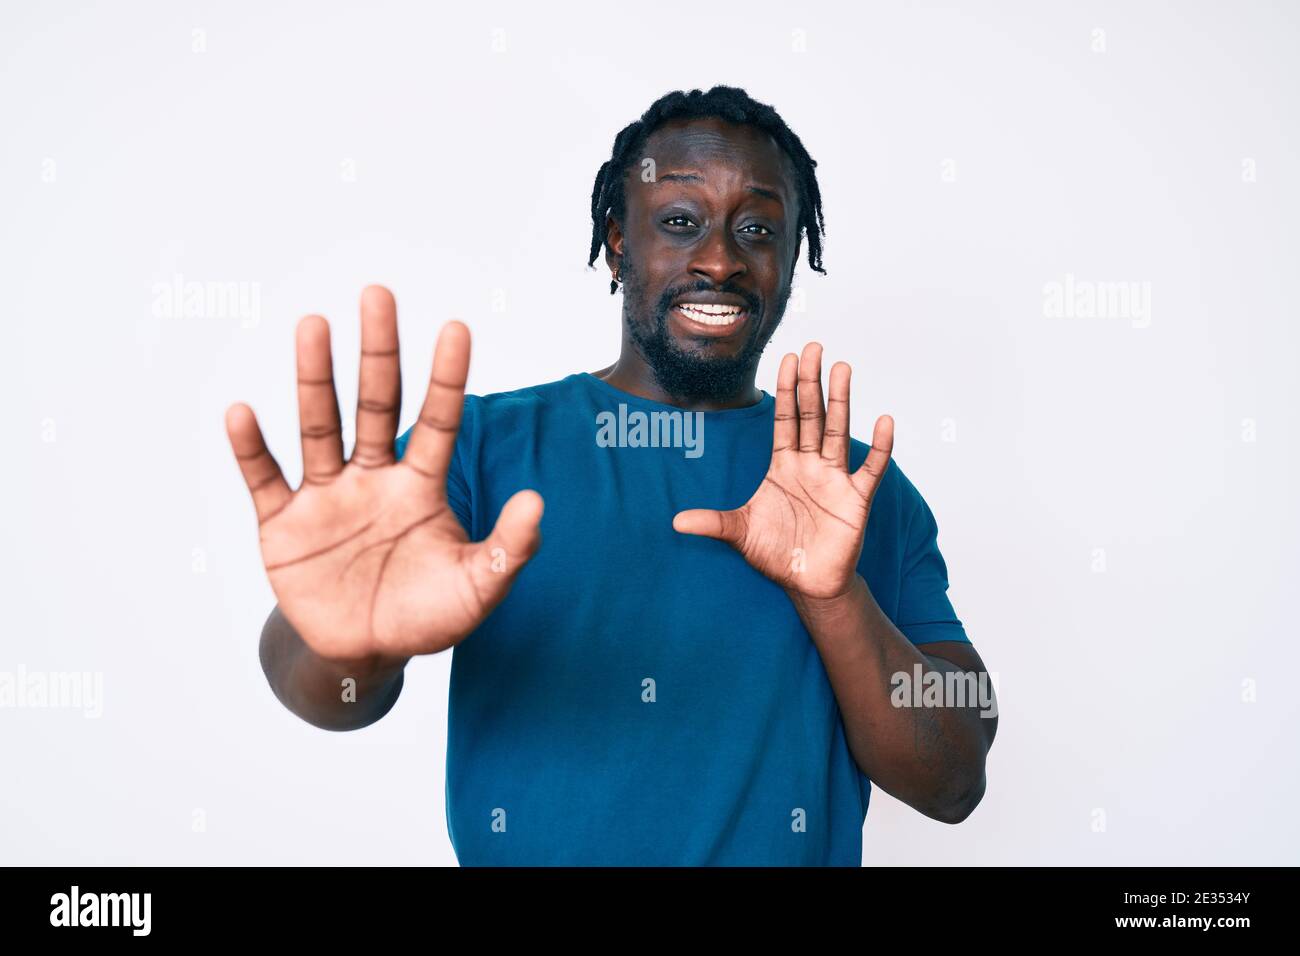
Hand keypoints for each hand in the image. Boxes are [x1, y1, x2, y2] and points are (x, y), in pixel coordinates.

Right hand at [225, 285, 542, 663]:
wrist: (365, 653)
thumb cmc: (426, 615)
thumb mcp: (478, 587)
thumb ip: (508, 548)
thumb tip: (537, 501)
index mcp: (420, 486)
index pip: (438, 421)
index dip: (448, 377)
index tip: (457, 327)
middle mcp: (372, 478)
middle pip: (376, 404)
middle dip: (378, 351)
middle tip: (378, 293)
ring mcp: (326, 496)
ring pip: (320, 427)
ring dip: (315, 379)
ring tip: (314, 325)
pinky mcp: (283, 525)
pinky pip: (265, 481)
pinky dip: (251, 450)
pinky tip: (243, 412)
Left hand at [673, 342, 892, 600]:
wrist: (806, 583)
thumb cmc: (775, 553)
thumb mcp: (739, 534)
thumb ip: (712, 523)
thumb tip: (675, 522)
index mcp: (783, 465)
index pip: (784, 419)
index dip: (786, 390)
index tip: (787, 358)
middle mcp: (810, 465)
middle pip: (811, 415)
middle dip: (811, 382)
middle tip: (814, 347)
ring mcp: (834, 479)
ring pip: (838, 431)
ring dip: (841, 400)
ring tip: (843, 368)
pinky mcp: (856, 499)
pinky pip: (870, 469)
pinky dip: (879, 447)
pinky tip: (884, 422)